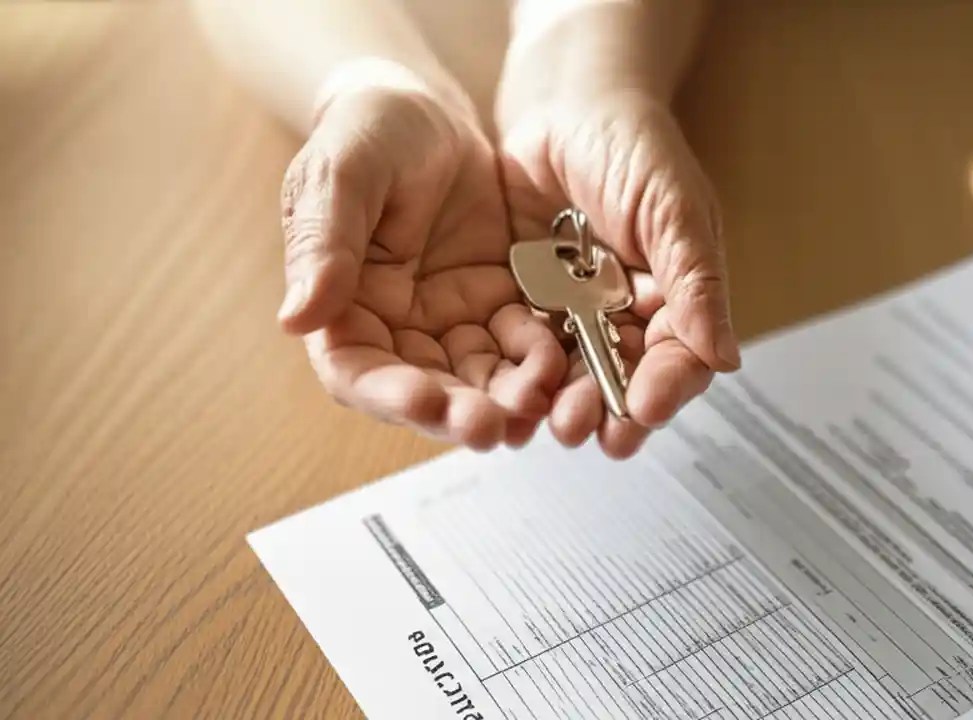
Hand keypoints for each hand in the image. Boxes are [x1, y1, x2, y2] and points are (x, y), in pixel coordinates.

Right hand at [277, 85, 564, 448]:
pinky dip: (545, 361)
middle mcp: (399, 330)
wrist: (428, 111)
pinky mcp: (501, 308)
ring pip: (482, 379)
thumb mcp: (342, 176)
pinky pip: (525, 345)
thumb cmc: (369, 133)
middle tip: (493, 425)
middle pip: (428, 391)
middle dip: (459, 412)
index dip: (390, 396)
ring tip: (539, 398)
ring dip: (509, 398)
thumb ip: (324, 244)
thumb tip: (295, 319)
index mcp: (345, 309)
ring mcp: (454, 323)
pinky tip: (567, 364)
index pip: (359, 372)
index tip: (426, 402)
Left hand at [501, 90, 739, 457]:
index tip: (647, 409)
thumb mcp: (673, 207)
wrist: (560, 100)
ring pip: (573, 374)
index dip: (667, 387)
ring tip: (552, 422)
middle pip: (625, 379)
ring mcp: (575, 310)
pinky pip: (524, 347)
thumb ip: (696, 282)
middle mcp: (626, 312)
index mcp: (675, 295)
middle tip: (590, 429)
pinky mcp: (527, 302)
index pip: (680, 357)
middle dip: (610, 409)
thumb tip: (726, 356)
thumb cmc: (630, 141)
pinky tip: (512, 392)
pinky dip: (520, 372)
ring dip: (564, 402)